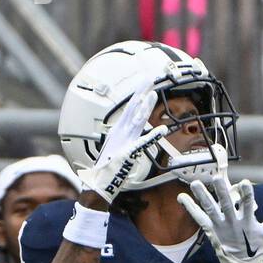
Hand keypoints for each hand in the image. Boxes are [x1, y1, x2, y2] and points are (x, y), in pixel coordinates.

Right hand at [77, 78, 168, 203]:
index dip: (138, 97)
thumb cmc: (108, 169)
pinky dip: (154, 136)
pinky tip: (163, 129)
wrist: (98, 183)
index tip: (144, 85)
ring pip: (137, 121)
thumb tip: (131, 137)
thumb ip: (125, 141)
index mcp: (119, 132)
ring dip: (146, 107)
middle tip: (148, 79)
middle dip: (141, 94)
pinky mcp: (129, 153)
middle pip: (133, 110)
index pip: (130, 110)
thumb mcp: (117, 150)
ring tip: (154, 94)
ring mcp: (125, 142)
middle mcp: (122, 134)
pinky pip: (144, 143)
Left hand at [178, 175, 262, 262]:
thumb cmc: (258, 246)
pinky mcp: (211, 232)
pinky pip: (199, 218)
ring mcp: (220, 227)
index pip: (249, 205)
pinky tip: (182, 197)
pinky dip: (190, 208)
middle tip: (215, 178)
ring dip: (202, 196)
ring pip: (210, 209)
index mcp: (248, 221)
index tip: (245, 182)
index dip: (247, 194)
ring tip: (194, 184)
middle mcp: (233, 223)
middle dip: (221, 192)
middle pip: (226, 205)